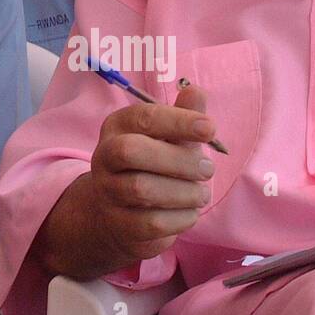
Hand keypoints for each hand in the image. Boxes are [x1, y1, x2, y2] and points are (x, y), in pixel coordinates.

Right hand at [85, 84, 216, 262]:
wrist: (120, 214)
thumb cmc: (152, 165)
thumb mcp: (168, 137)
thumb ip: (182, 115)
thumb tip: (196, 90)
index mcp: (117, 127)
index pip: (144, 117)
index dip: (178, 121)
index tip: (210, 128)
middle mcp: (104, 156)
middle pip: (131, 151)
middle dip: (178, 160)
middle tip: (207, 169)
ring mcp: (107, 192)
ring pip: (142, 189)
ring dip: (184, 192)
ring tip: (201, 194)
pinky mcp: (118, 224)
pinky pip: (151, 222)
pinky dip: (180, 218)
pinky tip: (190, 212)